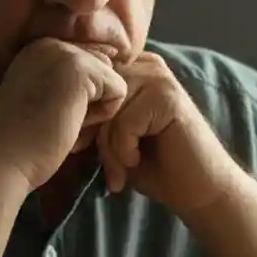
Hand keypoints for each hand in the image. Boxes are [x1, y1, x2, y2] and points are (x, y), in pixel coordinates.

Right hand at [0, 38, 127, 191]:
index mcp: (38, 50)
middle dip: (89, 105)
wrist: (4, 158)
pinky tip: (72, 124)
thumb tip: (105, 77)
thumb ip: (67, 85)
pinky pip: (119, 91)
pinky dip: (101, 117)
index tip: (49, 118)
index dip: (79, 102)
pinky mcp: (81, 69)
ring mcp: (65, 52)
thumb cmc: (24, 143)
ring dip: (94, 112)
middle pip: (102, 73)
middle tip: (56, 123)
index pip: (87, 69)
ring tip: (62, 124)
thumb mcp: (44, 102)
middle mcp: (51, 44)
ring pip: (111, 82)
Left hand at [96, 53, 243, 216]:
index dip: (83, 120)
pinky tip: (137, 162)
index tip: (85, 151)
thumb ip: (95, 116)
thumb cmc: (155, 167)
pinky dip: (124, 150)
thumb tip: (57, 107)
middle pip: (97, 96)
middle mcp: (146, 66)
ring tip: (120, 173)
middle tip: (109, 172)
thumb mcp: (114, 137)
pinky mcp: (168, 97)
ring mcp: (159, 78)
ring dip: (109, 150)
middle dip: (96, 139)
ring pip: (109, 110)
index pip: (89, 84)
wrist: (198, 190)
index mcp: (132, 70)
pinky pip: (124, 122)